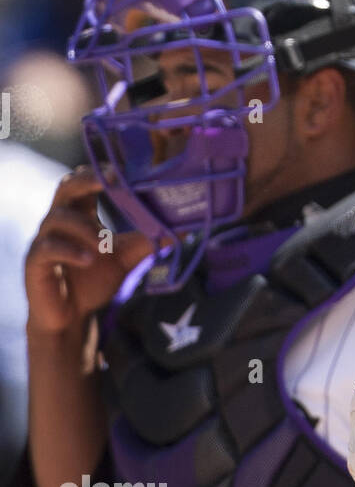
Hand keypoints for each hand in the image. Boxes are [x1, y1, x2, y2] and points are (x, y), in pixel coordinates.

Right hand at [25, 166, 153, 337]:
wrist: (72, 317)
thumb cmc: (96, 279)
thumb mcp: (127, 255)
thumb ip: (150, 239)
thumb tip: (187, 226)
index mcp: (82, 211)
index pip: (87, 179)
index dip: (102, 171)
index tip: (124, 169)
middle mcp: (60, 219)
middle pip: (66, 186)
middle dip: (87, 180)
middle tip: (109, 180)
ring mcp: (45, 240)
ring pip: (57, 217)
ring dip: (84, 227)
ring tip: (105, 243)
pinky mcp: (35, 263)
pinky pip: (47, 248)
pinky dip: (70, 250)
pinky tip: (89, 259)